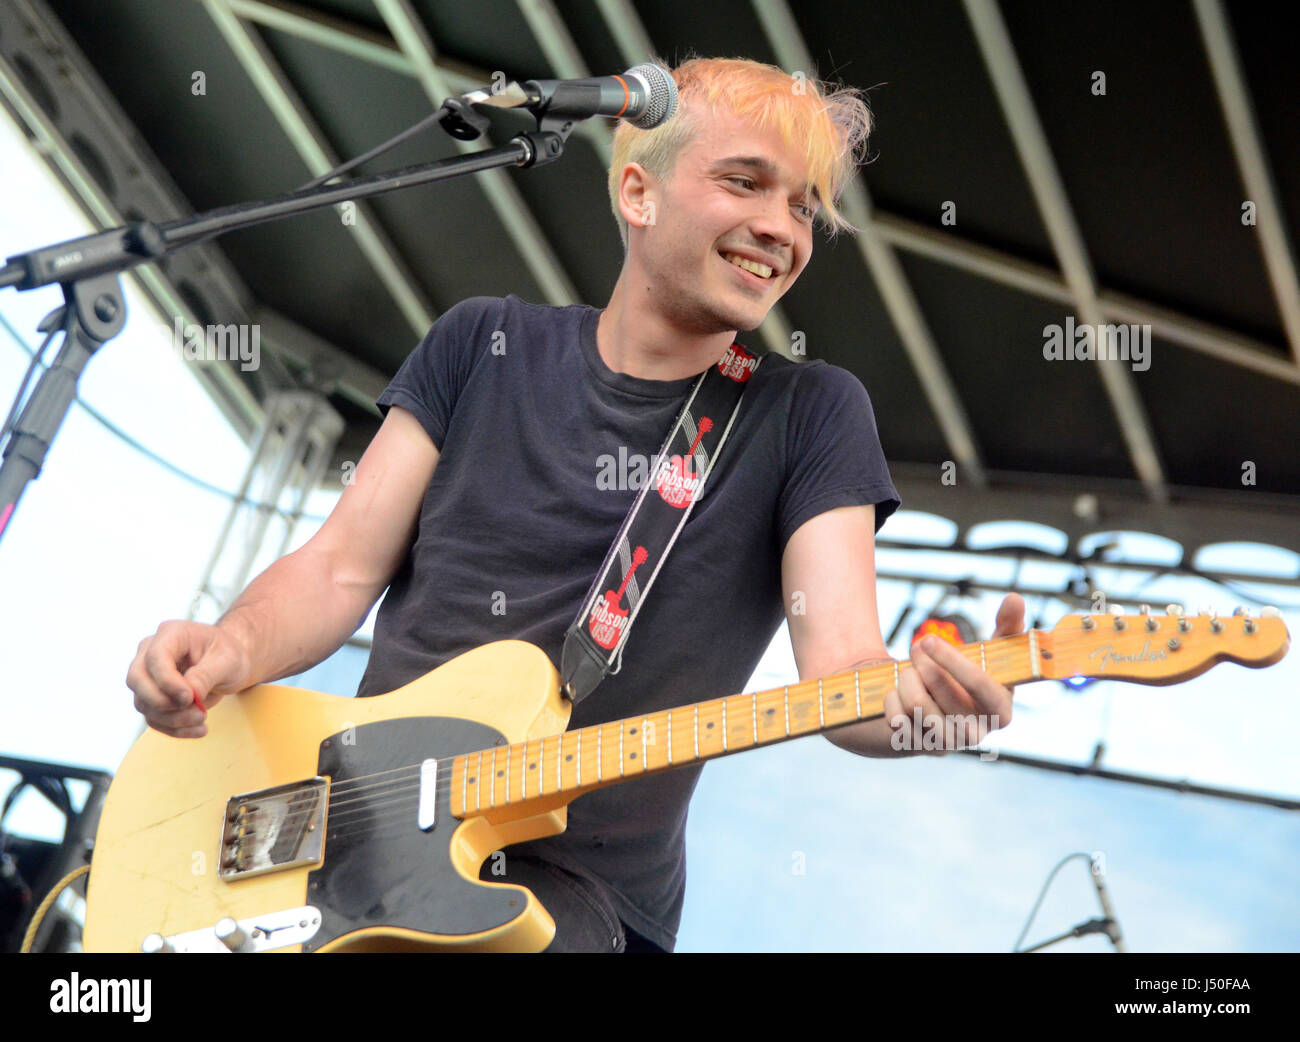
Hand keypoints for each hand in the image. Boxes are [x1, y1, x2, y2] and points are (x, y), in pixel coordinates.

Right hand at [125, 620, 251, 738]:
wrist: (229, 665)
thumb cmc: (228, 655)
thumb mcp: (228, 660)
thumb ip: (206, 675)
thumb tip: (188, 695)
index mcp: (170, 634)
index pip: (155, 657)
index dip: (167, 681)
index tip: (189, 698)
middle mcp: (150, 652)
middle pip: (136, 680)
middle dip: (162, 703)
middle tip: (196, 712)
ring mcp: (147, 675)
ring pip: (143, 703)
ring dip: (172, 719)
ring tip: (203, 719)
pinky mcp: (151, 697)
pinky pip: (153, 718)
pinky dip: (174, 729)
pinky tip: (199, 730)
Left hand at [884, 593, 1024, 754]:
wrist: (933, 704)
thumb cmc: (967, 672)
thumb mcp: (989, 651)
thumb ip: (1007, 625)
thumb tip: (1015, 598)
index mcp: (1001, 710)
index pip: (981, 688)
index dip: (954, 662)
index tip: (928, 639)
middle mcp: (976, 733)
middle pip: (942, 693)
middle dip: (922, 663)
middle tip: (917, 646)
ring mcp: (946, 744)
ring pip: (916, 705)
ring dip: (906, 678)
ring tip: (909, 671)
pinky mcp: (918, 747)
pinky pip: (896, 719)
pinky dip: (891, 699)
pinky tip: (898, 692)